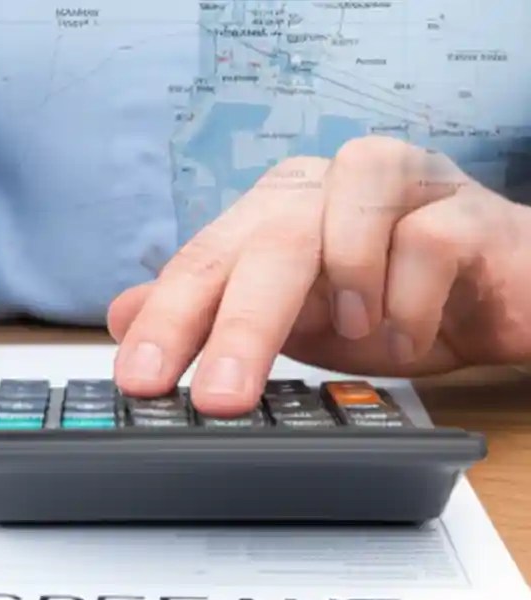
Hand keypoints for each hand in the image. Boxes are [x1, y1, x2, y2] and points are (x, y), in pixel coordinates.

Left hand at [107, 136, 530, 415]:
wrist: (498, 294)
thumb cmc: (387, 300)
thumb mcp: (287, 318)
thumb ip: (209, 312)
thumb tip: (121, 317)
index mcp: (276, 207)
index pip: (205, 258)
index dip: (168, 318)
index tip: (138, 378)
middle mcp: (330, 186)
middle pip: (268, 239)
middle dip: (236, 326)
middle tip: (217, 399)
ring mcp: (404, 189)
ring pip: (351, 208)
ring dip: (347, 284)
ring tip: (354, 333)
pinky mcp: (469, 212)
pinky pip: (431, 242)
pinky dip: (414, 303)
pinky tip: (409, 335)